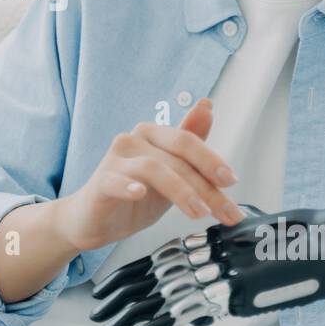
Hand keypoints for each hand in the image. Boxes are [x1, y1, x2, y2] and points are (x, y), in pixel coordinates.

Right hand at [56, 98, 243, 251]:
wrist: (92, 220)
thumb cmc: (132, 194)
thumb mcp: (170, 172)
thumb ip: (190, 142)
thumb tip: (207, 106)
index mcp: (153, 134)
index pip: (188, 141)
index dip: (213, 160)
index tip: (232, 182)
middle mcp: (134, 140)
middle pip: (177, 155)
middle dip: (206, 185)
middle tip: (224, 208)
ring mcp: (115, 160)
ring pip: (154, 168)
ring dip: (182, 191)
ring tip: (199, 213)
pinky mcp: (100, 182)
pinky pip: (116, 181)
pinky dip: (129, 186)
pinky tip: (140, 194)